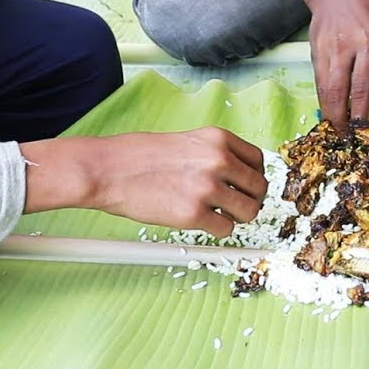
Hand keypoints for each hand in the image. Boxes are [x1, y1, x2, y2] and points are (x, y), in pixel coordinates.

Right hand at [22, 128, 267, 237]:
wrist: (109, 169)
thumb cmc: (141, 156)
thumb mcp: (187, 141)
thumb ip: (215, 154)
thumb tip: (240, 176)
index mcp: (219, 139)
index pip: (259, 161)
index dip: (253, 177)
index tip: (245, 186)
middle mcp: (219, 160)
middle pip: (259, 188)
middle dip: (250, 200)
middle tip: (234, 206)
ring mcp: (208, 187)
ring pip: (249, 211)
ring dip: (236, 217)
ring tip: (217, 215)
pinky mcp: (194, 214)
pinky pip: (226, 229)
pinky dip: (217, 230)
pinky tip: (200, 222)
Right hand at [306, 0, 368, 126]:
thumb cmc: (368, 15)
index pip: (362, 87)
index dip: (360, 111)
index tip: (363, 130)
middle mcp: (345, 51)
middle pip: (338, 92)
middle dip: (340, 118)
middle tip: (345, 137)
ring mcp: (326, 52)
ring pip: (323, 89)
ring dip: (329, 112)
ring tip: (336, 129)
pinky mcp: (313, 52)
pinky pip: (317, 82)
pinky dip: (322, 99)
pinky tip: (329, 110)